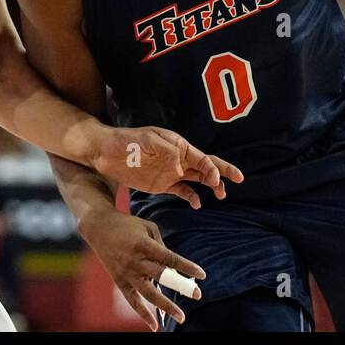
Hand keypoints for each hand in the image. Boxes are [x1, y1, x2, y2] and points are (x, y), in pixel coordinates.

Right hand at [80, 210, 204, 330]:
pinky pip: (133, 301)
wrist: (99, 227)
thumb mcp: (148, 228)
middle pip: (161, 276)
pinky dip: (143, 314)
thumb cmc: (128, 225)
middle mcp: (135, 261)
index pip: (170, 258)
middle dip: (181, 286)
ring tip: (181, 317)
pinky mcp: (120, 281)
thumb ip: (162, 246)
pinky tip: (155, 326)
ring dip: (166, 306)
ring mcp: (127, 273)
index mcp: (144, 245)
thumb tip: (175, 269)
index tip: (202, 275)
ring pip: (148, 293)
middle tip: (197, 295)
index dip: (187, 267)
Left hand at [90, 125, 243, 206]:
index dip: (213, 169)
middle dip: (222, 172)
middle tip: (239, 180)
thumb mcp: (146, 140)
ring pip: (197, 179)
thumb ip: (166, 152)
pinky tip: (197, 204)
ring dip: (210, 186)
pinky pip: (181, 191)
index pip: (201, 158)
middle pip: (205, 166)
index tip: (216, 182)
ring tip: (221, 195)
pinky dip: (191, 197)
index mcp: (177, 145)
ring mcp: (170, 172)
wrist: (105, 152)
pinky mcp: (161, 184)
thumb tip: (181, 168)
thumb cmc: (126, 141)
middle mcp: (178, 158)